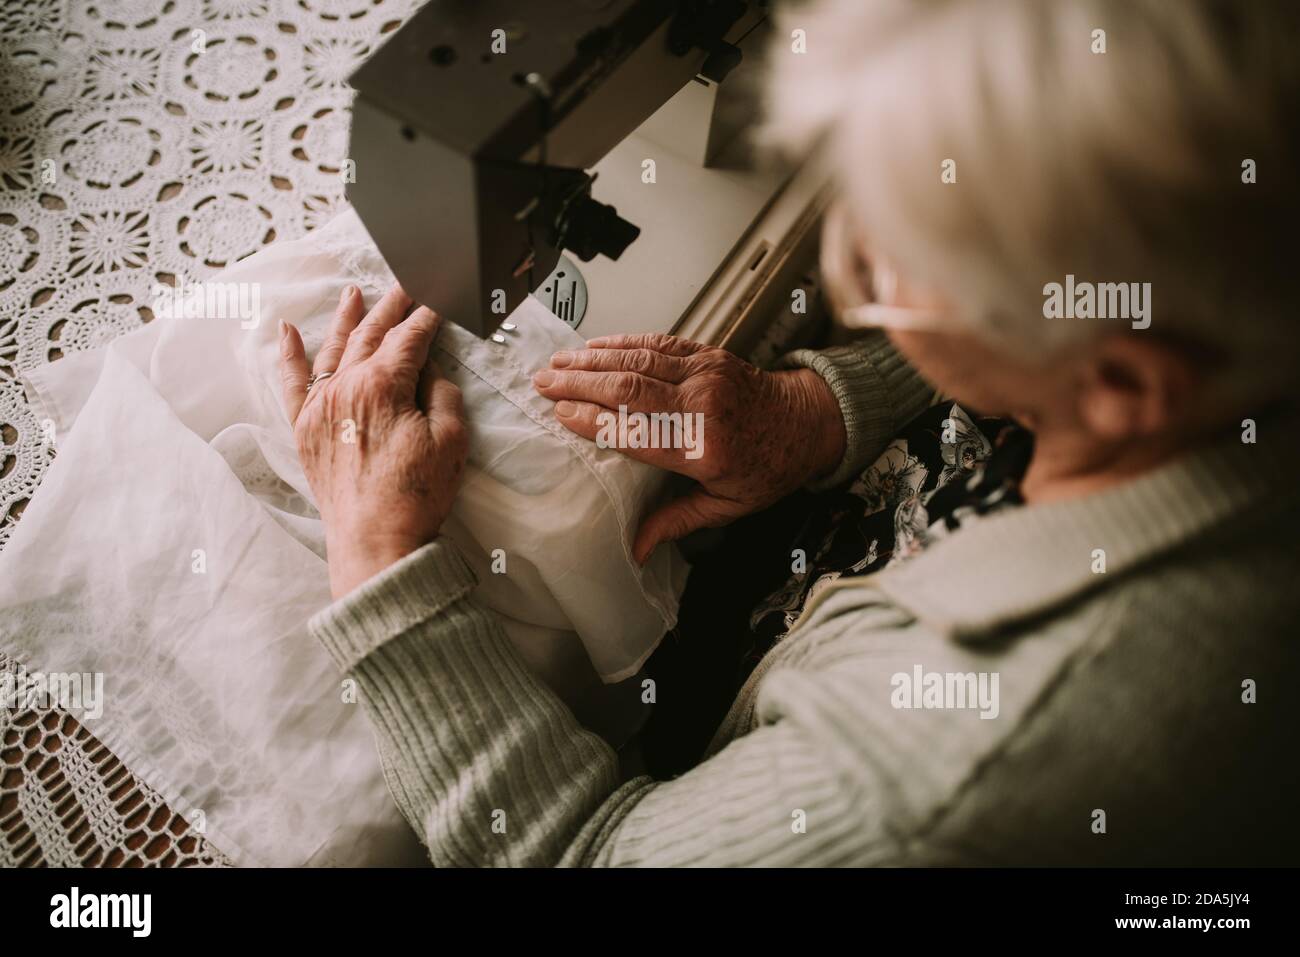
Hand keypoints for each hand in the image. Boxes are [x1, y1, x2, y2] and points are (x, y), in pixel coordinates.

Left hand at [279, 284, 467, 598]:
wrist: (374, 539)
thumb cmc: (415, 494)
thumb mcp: (450, 440)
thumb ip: (443, 395)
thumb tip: (430, 375)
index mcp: (383, 385)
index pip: (409, 338)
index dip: (427, 317)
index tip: (436, 300)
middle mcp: (345, 387)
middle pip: (370, 335)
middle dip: (390, 308)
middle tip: (403, 287)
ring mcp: (319, 407)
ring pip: (332, 349)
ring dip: (345, 319)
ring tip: (354, 294)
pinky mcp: (304, 430)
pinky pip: (292, 383)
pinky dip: (289, 355)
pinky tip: (287, 333)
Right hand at [532, 334, 844, 562]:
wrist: (807, 423)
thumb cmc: (768, 467)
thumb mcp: (727, 506)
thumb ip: (676, 522)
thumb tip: (636, 551)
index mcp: (703, 448)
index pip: (635, 432)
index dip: (592, 421)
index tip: (559, 415)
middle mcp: (702, 405)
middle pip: (628, 389)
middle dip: (579, 384)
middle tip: (542, 384)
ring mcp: (705, 373)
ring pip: (638, 360)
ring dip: (592, 360)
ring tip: (557, 363)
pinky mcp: (708, 354)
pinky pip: (658, 343)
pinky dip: (622, 343)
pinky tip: (595, 345)